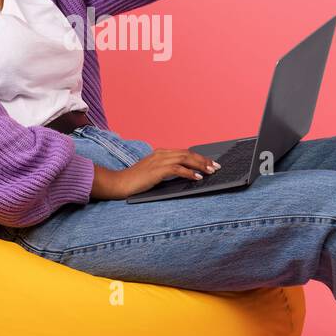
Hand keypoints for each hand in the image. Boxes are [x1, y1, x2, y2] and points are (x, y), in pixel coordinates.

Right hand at [90, 149, 221, 200]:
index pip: (184, 152)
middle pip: (187, 153)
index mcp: (160, 153)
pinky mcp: (157, 170)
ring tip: (211, 171)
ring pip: (185, 159)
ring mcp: (158, 160)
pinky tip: (197, 177)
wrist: (119, 183)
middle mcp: (161, 153)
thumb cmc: (135, 181)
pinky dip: (189, 172)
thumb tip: (185, 175)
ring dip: (200, 165)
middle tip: (216, 166)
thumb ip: (166, 171)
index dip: (199, 157)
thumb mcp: (153, 173)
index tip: (210, 163)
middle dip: (203, 159)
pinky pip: (177, 169)